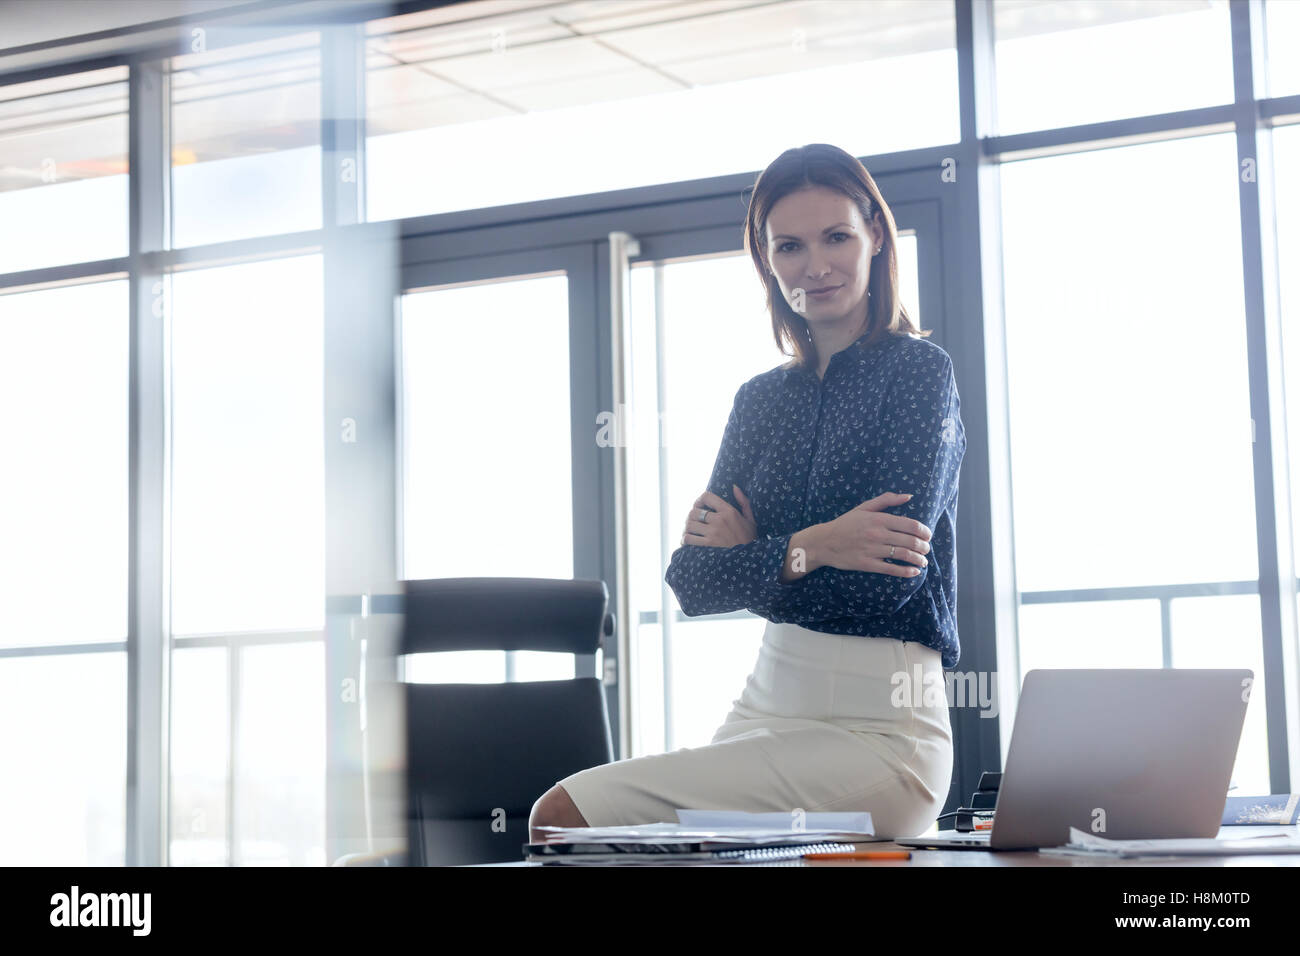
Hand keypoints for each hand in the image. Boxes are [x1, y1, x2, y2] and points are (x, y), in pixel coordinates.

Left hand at [680, 485, 757, 548]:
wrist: (751, 560)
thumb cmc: (750, 540)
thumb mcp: (751, 520)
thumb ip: (743, 502)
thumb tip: (734, 487)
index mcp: (729, 511)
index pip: (706, 496)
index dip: (699, 500)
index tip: (699, 506)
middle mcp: (719, 520)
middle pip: (694, 511)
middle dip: (691, 516)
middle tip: (693, 522)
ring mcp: (713, 533)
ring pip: (689, 524)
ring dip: (687, 528)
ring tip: (689, 532)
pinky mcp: (708, 545)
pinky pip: (688, 538)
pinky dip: (685, 539)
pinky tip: (687, 541)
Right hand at [817, 492, 932, 577]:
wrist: (823, 542)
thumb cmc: (845, 524)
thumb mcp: (864, 508)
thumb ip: (887, 500)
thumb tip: (908, 496)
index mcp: (879, 519)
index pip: (911, 525)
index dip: (925, 531)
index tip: (928, 536)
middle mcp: (877, 534)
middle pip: (911, 541)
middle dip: (924, 547)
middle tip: (926, 549)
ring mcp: (872, 550)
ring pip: (904, 555)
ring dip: (919, 559)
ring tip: (923, 561)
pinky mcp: (867, 564)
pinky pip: (892, 569)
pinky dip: (907, 571)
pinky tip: (914, 572)